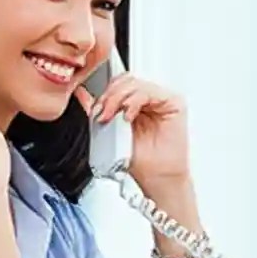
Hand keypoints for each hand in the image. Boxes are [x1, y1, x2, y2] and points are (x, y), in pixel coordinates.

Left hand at [76, 72, 190, 187]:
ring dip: (118, 99)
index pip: (118, 82)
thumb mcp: (109, 131)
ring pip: (135, 83)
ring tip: (111, 117)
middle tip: (102, 114)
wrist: (154, 177)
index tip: (94, 109)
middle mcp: (148, 98)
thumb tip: (83, 96)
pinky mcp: (173, 103)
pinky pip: (150, 92)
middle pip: (126, 80)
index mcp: (134, 101)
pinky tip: (128, 117)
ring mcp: (161, 99)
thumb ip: (98, 111)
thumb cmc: (137, 159)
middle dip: (109, 95)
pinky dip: (134, 102)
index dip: (105, 92)